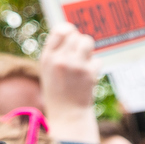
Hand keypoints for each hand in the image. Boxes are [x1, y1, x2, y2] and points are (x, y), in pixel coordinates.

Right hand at [38, 24, 102, 143]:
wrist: (67, 114)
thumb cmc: (58, 90)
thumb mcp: (49, 70)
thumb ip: (56, 51)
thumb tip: (70, 29)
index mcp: (47, 57)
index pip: (60, 30)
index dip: (68, 30)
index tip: (72, 34)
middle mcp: (59, 59)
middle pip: (76, 35)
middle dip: (79, 43)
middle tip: (79, 55)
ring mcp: (75, 66)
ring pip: (88, 42)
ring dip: (89, 50)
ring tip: (85, 61)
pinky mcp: (89, 73)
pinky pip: (97, 59)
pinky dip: (95, 67)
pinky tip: (88, 77)